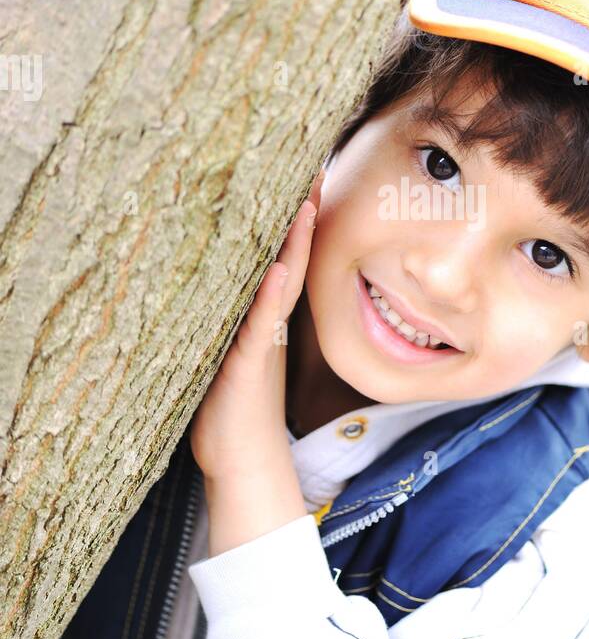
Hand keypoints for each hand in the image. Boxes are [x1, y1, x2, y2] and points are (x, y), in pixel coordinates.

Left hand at [189, 169, 324, 487]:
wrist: (238, 464)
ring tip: (306, 205)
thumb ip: (229, 324)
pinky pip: (260, 326)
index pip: (279, 261)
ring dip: (295, 247)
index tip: (304, 182)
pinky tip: (278, 269)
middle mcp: (265, 327)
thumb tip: (222, 289)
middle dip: (302, 219)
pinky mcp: (248, 368)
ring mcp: (260, 345)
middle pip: (288, 262)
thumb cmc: (227, 413)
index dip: (292, 224)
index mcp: (260, 320)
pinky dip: (270, 297)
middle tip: (316, 173)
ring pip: (280, 286)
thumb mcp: (223, 357)